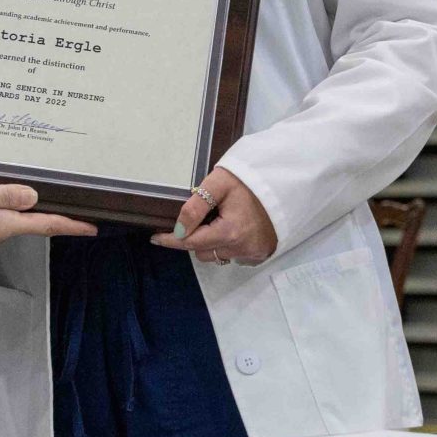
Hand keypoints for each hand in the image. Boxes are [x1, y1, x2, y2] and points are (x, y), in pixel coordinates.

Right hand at [0, 176, 97, 250]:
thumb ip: (6, 195)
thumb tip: (34, 197)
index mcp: (2, 225)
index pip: (45, 225)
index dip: (71, 226)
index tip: (91, 229)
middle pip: (30, 224)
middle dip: (48, 217)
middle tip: (69, 209)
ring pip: (12, 222)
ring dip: (23, 212)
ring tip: (33, 199)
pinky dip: (3, 211)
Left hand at [151, 167, 276, 265]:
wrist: (281, 184)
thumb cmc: (247, 180)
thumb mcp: (218, 183)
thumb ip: (195, 206)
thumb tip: (178, 229)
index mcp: (230, 232)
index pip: (191, 242)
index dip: (171, 240)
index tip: (155, 238)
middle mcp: (241, 248)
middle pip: (202, 252)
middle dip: (194, 238)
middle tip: (201, 217)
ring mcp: (252, 254)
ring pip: (216, 256)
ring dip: (211, 243)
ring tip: (219, 220)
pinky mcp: (260, 254)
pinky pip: (233, 256)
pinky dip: (227, 246)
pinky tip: (233, 229)